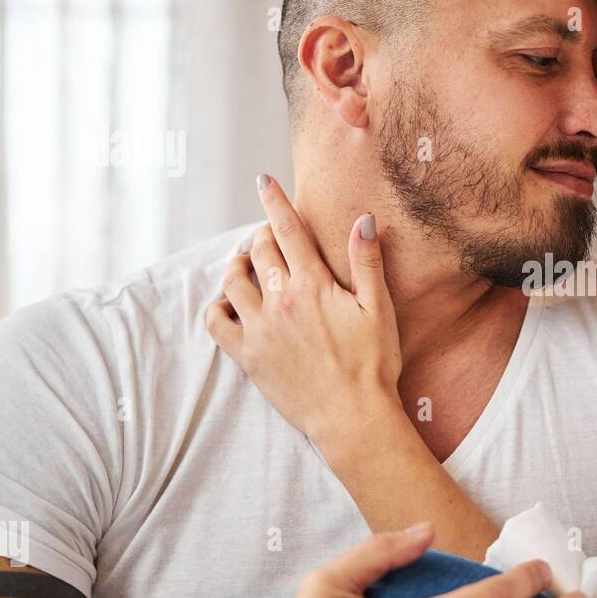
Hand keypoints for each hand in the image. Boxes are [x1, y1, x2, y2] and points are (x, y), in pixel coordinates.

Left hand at [205, 173, 401, 450]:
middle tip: (272, 237)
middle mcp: (280, 301)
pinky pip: (217, 322)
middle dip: (263, 235)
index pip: (287, 229)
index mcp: (313, 285)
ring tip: (248, 264)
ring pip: (233, 280)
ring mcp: (260, 328)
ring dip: (238, 264)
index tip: (262, 180)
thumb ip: (366, 262)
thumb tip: (364, 219)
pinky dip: (218, 306)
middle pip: (259, 250)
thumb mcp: (379, 310)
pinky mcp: (248, 356)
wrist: (352, 417)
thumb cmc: (373, 365)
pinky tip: (229, 304)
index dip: (274, 200)